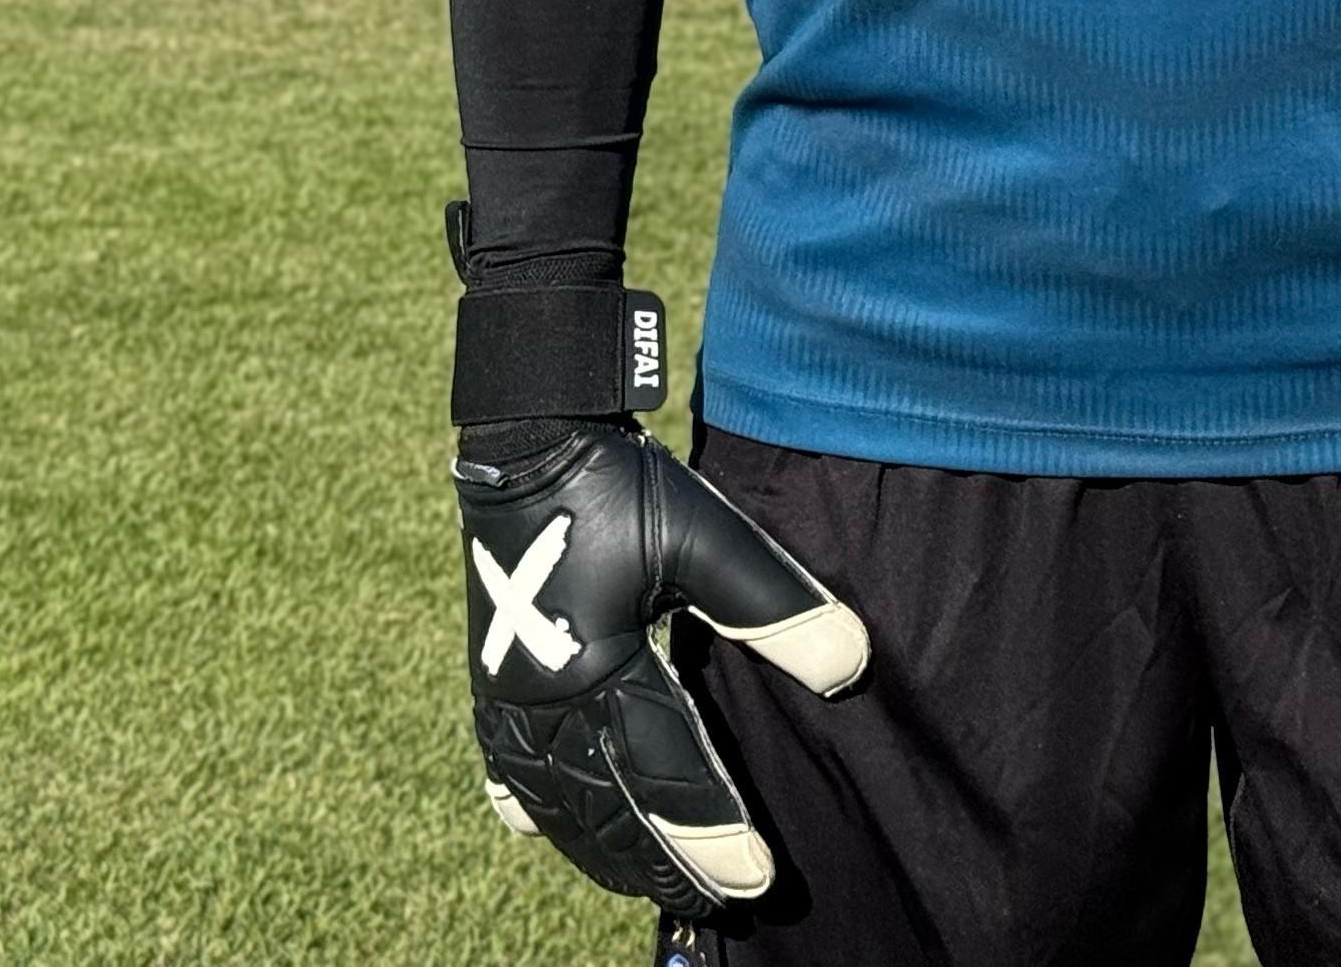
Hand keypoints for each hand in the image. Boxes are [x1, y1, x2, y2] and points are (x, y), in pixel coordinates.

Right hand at [456, 421, 867, 912]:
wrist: (526, 439)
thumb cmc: (620, 486)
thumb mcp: (708, 537)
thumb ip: (773, 606)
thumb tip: (848, 667)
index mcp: (598, 668)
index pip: (663, 773)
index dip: (709, 832)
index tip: (754, 877)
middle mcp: (544, 701)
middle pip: (608, 810)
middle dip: (666, 861)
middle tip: (719, 901)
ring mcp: (509, 698)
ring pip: (558, 804)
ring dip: (607, 849)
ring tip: (653, 882)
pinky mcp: (492, 681)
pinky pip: (510, 770)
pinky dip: (540, 808)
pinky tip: (543, 829)